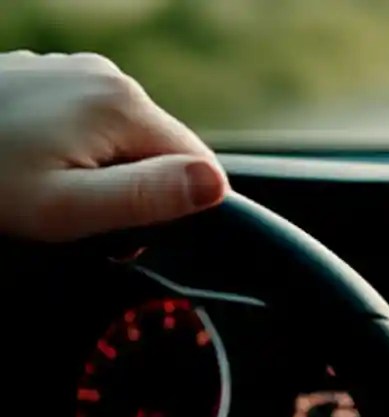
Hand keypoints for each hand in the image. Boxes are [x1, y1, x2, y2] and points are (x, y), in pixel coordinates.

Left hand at [0, 51, 227, 241]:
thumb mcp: (66, 210)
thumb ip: (147, 197)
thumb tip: (215, 185)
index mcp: (123, 105)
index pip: (199, 168)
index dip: (171, 210)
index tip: (117, 230)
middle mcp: (107, 76)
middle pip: (161, 152)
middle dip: (134, 192)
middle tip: (75, 218)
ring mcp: (73, 71)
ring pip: (124, 140)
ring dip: (101, 174)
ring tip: (44, 190)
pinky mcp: (46, 77)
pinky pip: (88, 124)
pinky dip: (72, 152)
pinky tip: (29, 165)